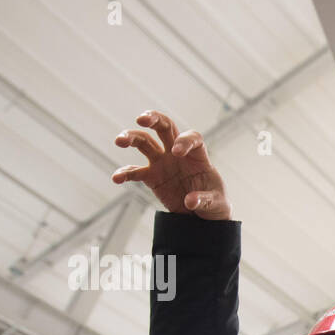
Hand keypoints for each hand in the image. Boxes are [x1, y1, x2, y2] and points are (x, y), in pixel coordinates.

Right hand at [112, 109, 231, 218]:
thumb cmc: (214, 204)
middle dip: (153, 119)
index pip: (192, 138)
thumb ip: (205, 200)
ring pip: (145, 142)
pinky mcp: (151, 176)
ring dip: (131, 137)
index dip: (185, 141)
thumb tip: (190, 201)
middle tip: (141, 119)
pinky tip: (117, 178)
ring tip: (119, 140)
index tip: (177, 152)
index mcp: (198, 156)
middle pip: (165, 127)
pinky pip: (135, 171)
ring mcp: (163, 162)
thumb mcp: (217, 204)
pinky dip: (125, 173)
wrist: (201, 216)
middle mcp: (178, 153)